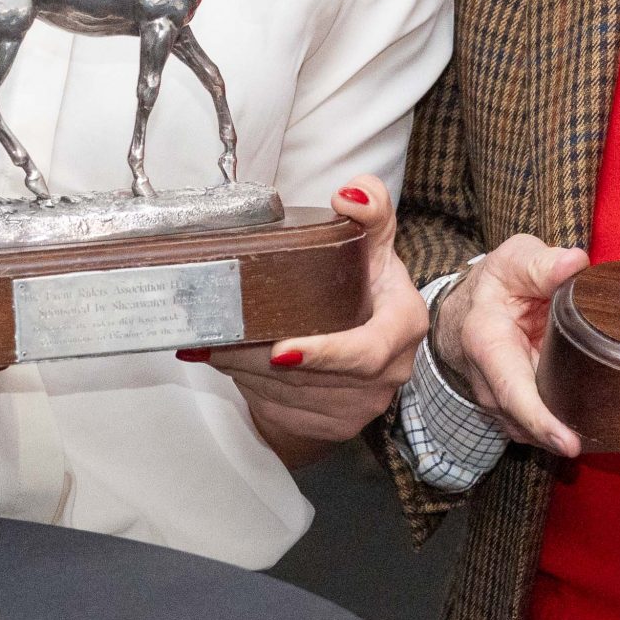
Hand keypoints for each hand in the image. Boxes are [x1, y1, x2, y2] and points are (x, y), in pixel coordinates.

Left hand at [180, 178, 426, 466]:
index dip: (327, 353)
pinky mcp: (335, 425)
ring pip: (291, 393)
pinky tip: (229, 361)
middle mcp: (390, 371)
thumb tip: (349, 194)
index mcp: (404, 325)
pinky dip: (249, 386)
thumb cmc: (369, 285)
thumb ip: (370, 208)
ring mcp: (363, 404)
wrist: (365, 342)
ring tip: (215, 342)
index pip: (369, 350)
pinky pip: (283, 410)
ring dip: (247, 371)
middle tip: (219, 336)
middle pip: (316, 373)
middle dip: (260, 357)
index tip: (281, 349)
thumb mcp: (375, 242)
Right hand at [427, 233, 588, 455]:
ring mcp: (498, 401)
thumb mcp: (515, 261)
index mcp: (487, 342)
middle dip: (560, 435)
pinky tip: (584, 422)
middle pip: (525, 421)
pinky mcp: (513, 410)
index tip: (568, 442)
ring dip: (561, 433)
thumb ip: (544, 264)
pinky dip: (558, 430)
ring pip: (532, 431)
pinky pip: (537, 429)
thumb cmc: (497, 283)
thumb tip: (575, 264)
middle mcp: (487, 382)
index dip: (540, 420)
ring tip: (596, 427)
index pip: (513, 391)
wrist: (471, 305)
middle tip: (598, 437)